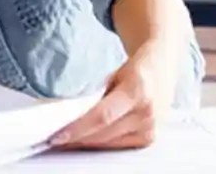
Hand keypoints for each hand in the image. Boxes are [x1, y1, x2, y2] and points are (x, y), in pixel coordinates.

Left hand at [49, 42, 176, 149]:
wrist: (162, 70)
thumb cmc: (134, 71)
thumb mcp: (113, 77)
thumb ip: (96, 96)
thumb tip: (69, 115)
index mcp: (136, 91)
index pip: (102, 116)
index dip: (78, 129)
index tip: (57, 135)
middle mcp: (147, 113)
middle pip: (104, 133)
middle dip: (77, 138)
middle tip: (53, 140)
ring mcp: (150, 128)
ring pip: (109, 142)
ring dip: (85, 143)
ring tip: (64, 141)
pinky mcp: (149, 138)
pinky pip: (118, 145)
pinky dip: (100, 143)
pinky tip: (84, 141)